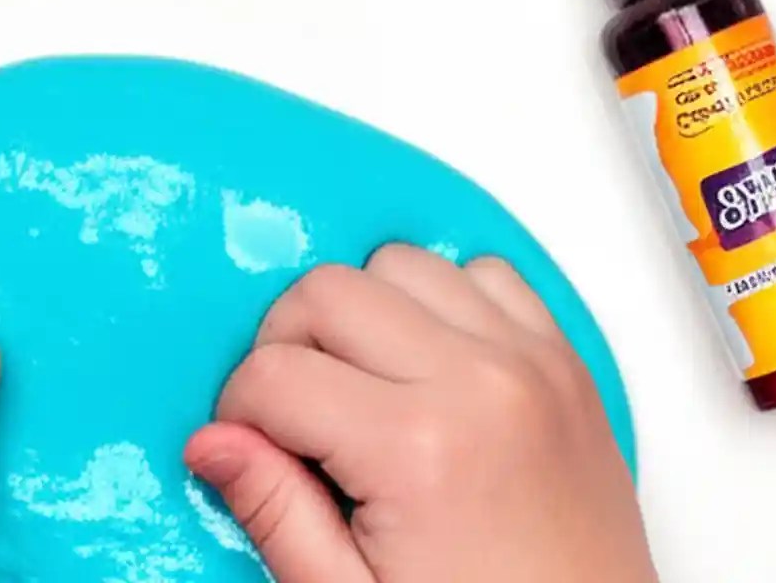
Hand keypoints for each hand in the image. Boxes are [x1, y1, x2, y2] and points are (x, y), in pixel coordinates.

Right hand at [186, 245, 653, 581]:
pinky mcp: (563, 360)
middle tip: (295, 414)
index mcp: (419, 450)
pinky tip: (430, 366)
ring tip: (363, 386)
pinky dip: (444, 301)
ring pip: (400, 263)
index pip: (274, 374)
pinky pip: (485, 274)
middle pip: (328, 290)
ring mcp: (530, 362)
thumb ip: (275, 512)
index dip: (238, 411)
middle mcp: (480, 383)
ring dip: (362, 313)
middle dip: (286, 345)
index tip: (253, 447)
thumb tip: (213, 443)